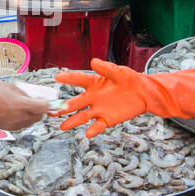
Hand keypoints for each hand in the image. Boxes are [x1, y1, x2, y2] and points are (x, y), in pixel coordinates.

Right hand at [0, 81, 50, 130]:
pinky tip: (17, 112)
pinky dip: (24, 120)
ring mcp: (14, 124)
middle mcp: (20, 116)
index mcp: (21, 104)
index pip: (43, 107)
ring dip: (32, 115)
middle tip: (35, 102)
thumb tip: (32, 98)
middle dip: (40, 110)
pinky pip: (22, 125)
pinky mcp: (8, 128)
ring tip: (24, 107)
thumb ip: (23, 93)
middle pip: (39, 116)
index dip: (46, 103)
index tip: (42, 98)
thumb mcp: (10, 86)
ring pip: (31, 122)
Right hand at [53, 59, 194, 137]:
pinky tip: (88, 133)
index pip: (79, 80)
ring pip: (82, 116)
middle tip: (51, 109)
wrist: (143, 94)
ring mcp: (99, 109)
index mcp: (94, 83)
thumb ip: (106, 68)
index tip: (57, 77)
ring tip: (61, 126)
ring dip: (72, 121)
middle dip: (63, 106)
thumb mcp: (120, 72)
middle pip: (75, 102)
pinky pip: (98, 125)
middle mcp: (93, 97)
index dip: (69, 79)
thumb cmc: (129, 79)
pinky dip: (93, 130)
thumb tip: (93, 61)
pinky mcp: (107, 119)